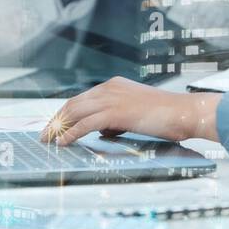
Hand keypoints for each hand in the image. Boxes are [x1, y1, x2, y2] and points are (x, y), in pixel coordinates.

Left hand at [40, 77, 220, 145]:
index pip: (81, 99)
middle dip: (55, 120)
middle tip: (43, 135)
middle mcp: (109, 88)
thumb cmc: (166, 116)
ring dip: (58, 127)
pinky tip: (62, 143)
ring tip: (47, 141)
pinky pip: (85, 124)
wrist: (184, 111)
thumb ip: (117, 120)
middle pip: (72, 104)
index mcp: (113, 86)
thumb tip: (103, 131)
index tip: (54, 126)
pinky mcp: (115, 112)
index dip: (65, 113)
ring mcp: (111, 98)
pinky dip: (71, 133)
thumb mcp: (136, 114)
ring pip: (75, 112)